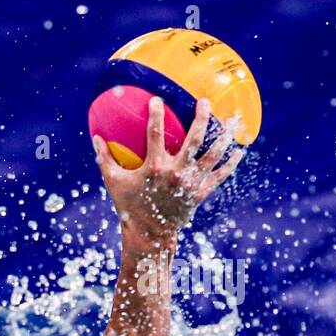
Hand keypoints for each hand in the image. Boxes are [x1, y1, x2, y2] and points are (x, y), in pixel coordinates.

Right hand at [92, 97, 244, 243]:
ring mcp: (190, 183)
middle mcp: (175, 172)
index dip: (156, 114)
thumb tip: (96, 137)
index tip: (157, 100)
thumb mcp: (114, 183)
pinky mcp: (200, 193)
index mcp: (154, 167)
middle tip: (204, 102)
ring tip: (229, 122)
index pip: (155, 133)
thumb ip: (105, 159)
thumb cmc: (130, 207)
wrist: (149, 235)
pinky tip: (239, 151)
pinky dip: (231, 163)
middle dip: (202, 117)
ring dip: (223, 137)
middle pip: (194, 138)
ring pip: (213, 154)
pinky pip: (220, 175)